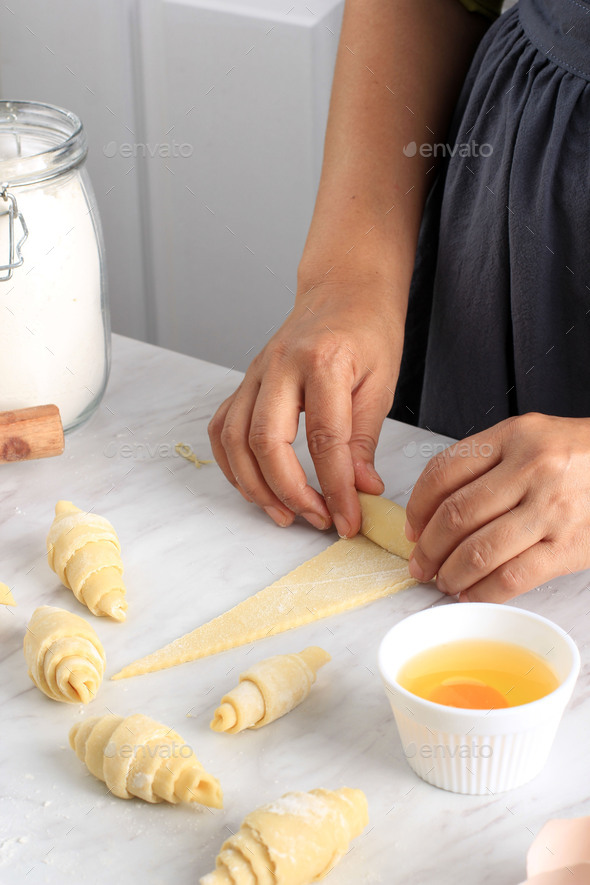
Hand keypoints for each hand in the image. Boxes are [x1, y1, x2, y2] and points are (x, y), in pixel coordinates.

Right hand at [208, 276, 404, 537]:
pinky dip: (231, 464)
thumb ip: (365, 439)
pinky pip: (222, 428)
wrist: (342, 289)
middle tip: (318, 518)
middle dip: (290, 492)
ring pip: (235, 440)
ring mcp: (256, 373)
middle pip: (267, 442)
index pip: (325, 440)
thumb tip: (360, 489)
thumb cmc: (367, 330)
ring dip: (256, 486)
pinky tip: (255, 485)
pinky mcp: (245, 381)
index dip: (336, 488)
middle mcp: (280, 365)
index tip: (349, 519)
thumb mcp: (382, 382)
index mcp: (323, 362)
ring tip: (285, 514)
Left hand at [405, 413, 589, 601]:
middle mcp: (531, 469)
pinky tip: (472, 592)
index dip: (418, 506)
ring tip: (442, 580)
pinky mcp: (568, 547)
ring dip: (450, 573)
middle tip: (419, 562)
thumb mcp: (530, 438)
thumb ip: (485, 464)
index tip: (412, 526)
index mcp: (514, 437)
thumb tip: (434, 508)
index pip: (444, 472)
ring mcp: (550, 509)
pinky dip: (483, 591)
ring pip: (478, 550)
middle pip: (455, 515)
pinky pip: (512, 577)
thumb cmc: (579, 456)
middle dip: (427, 547)